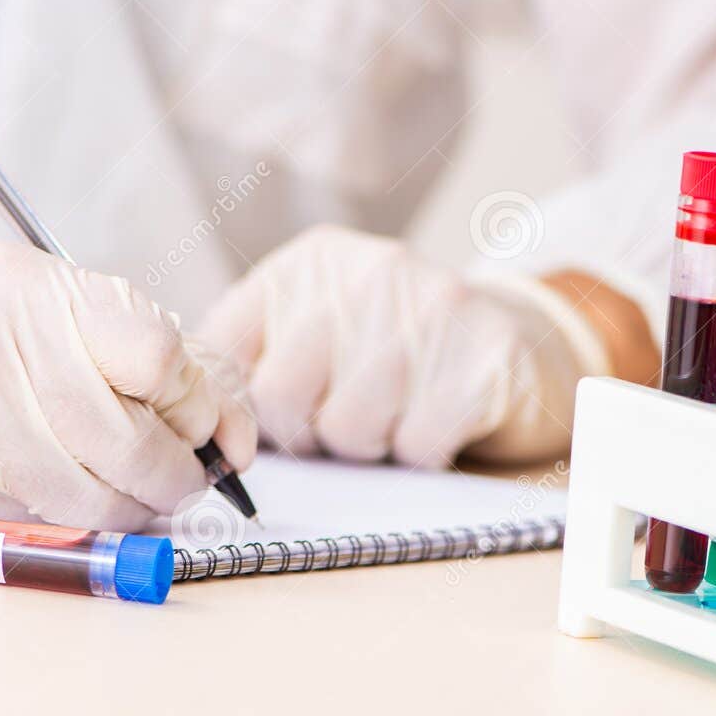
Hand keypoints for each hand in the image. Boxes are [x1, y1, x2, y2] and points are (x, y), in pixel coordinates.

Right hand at [0, 243, 255, 527]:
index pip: (155, 352)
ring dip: (128, 514)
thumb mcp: (36, 309)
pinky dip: (62, 528)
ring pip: (85, 497)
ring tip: (130, 501)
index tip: (204, 425)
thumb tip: (232, 433)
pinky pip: (29, 526)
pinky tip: (54, 504)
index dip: (196, 401)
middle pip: (127, 439)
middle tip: (182, 484)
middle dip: (174, 476)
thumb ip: (134, 354)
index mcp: (26, 285)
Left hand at [199, 226, 608, 466]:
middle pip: (280, 396)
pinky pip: (416, 445)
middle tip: (346, 420)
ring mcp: (431, 308)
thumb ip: (254, 354)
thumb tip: (192, 420)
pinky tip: (440, 418)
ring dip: (370, 445)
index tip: (267, 423)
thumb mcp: (320, 326)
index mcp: (308, 262)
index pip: (223, 350)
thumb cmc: (398, 352)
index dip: (238, 409)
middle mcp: (366, 270)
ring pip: (348, 430)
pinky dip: (423, 453)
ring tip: (399, 412)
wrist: (523, 343)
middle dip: (308, 433)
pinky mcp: (484, 357)